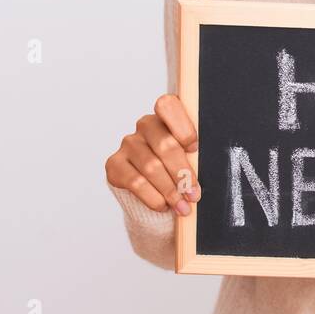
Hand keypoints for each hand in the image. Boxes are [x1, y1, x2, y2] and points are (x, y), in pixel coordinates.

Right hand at [105, 94, 201, 215]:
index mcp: (167, 116)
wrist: (154, 187)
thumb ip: (193, 156)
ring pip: (151, 168)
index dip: (183, 127)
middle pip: (165, 146)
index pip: (168, 106)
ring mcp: (128, 143)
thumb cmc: (177, 167)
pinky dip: (153, 198)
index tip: (195, 149)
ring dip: (170, 191)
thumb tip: (200, 173)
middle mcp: (145, 125)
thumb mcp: (190, 157)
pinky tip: (163, 205)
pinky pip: (135, 182)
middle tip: (194, 195)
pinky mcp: (114, 164)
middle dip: (182, 174)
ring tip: (182, 207)